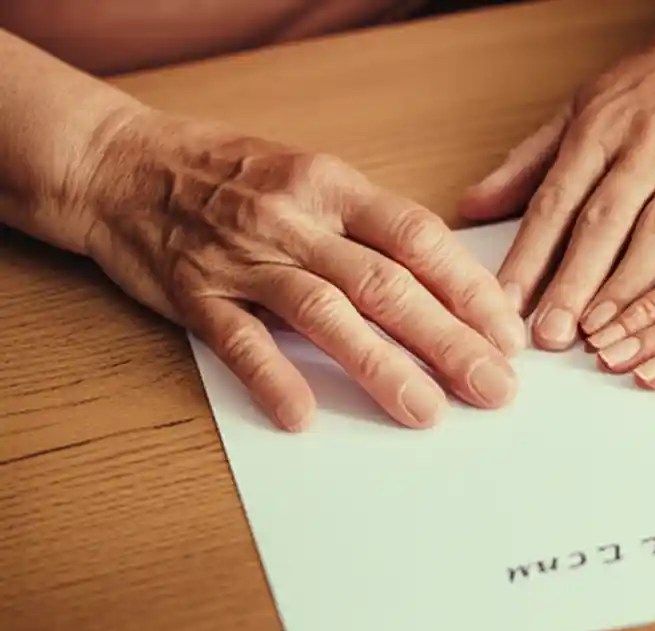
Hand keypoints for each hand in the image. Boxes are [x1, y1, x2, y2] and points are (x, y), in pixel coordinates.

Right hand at [77, 109, 524, 430]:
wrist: (120, 165)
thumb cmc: (233, 175)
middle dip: (448, 340)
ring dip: (381, 365)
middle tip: (495, 388)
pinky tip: (303, 415)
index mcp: (335, 185)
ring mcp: (244, 257)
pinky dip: (272, 377)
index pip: (420, 238)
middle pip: (385, 284)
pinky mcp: (195, 294)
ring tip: (427, 412)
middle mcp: (296, 219)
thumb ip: (375, 228)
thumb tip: (452, 288)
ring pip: (324, 313)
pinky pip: (238, 340)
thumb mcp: (314, 178)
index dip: (470, 289)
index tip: (508, 335)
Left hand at [458, 0, 654, 349]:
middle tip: (551, 336)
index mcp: (600, 128)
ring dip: (628, 289)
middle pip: (604, 223)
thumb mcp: (584, 107)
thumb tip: (471, 207)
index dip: (529, 258)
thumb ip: (527, 163)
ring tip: (602, 335)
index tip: (506, 306)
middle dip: (574, 285)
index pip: (556, 202)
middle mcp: (649, 145)